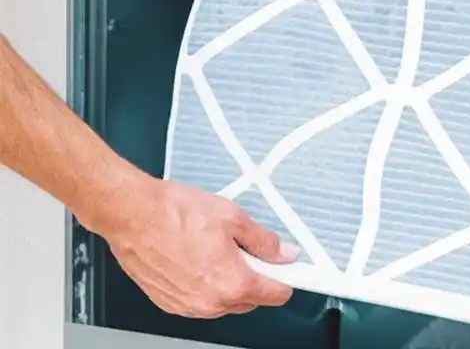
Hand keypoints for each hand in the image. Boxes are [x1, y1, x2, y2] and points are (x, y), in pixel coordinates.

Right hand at [95, 176, 297, 318]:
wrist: (131, 214)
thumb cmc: (173, 213)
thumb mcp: (233, 218)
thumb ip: (263, 241)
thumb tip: (282, 252)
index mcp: (232, 283)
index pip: (275, 294)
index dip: (286, 279)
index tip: (290, 270)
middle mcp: (210, 302)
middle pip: (250, 300)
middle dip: (255, 277)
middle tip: (247, 250)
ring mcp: (187, 306)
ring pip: (224, 302)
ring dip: (229, 282)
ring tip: (216, 250)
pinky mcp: (169, 303)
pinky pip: (200, 301)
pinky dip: (205, 285)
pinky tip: (197, 259)